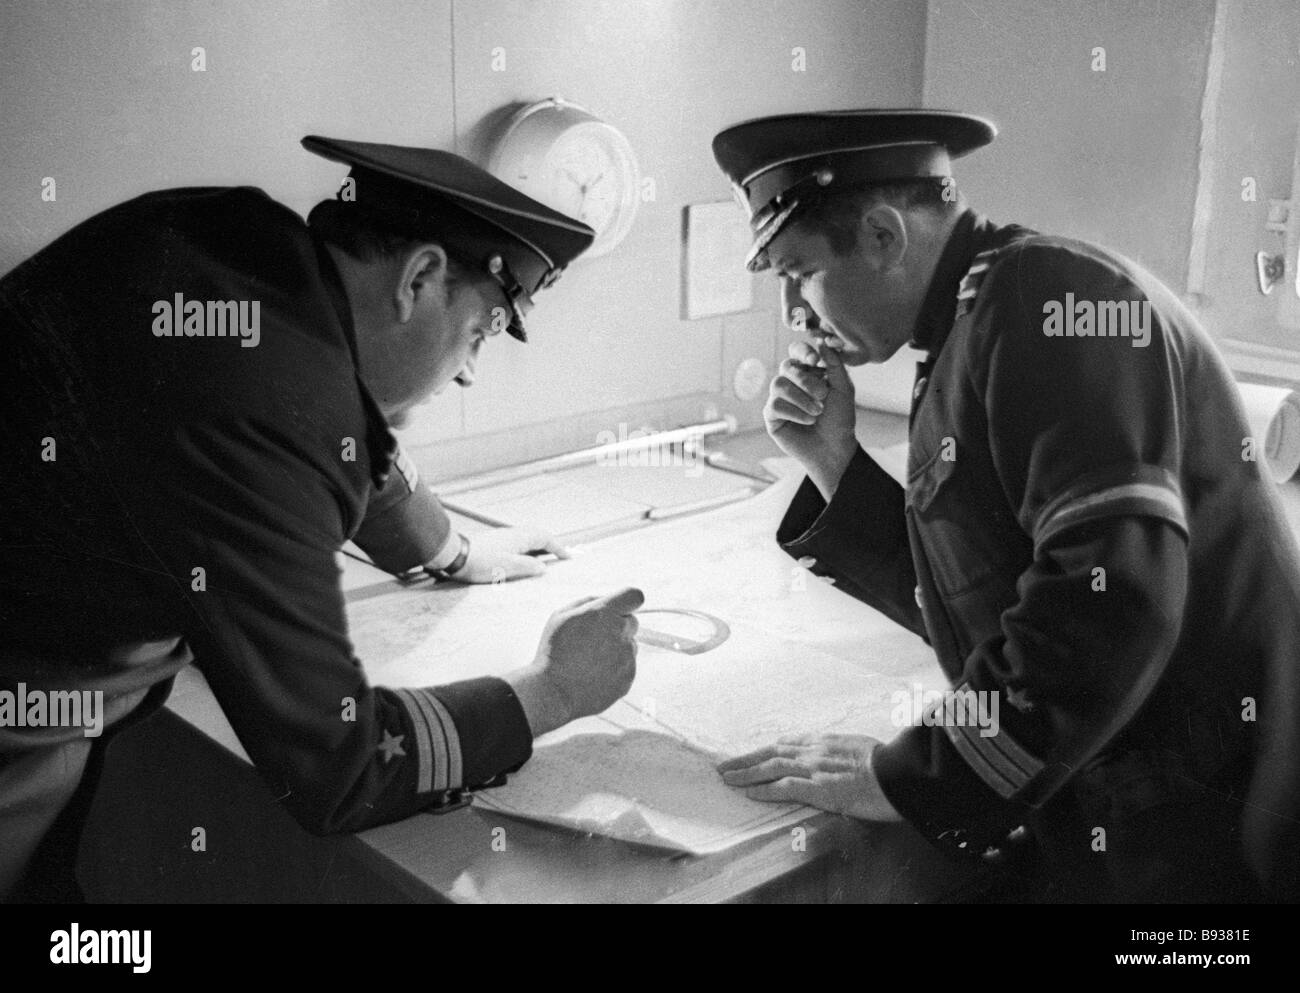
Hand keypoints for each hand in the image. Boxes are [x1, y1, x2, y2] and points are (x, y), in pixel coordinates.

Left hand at [452, 527, 567, 583]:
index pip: (545, 539)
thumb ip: (528, 567)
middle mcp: (513, 534)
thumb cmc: (481, 562)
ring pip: (526, 540)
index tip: (568, 557)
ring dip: (537, 548)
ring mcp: (502, 537)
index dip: (558, 548)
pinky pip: (517, 544)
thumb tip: (543, 567)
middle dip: (550, 545)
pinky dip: (526, 551)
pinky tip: (521, 561)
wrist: (454, 555)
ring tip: (543, 560)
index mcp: (520, 538)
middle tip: (559, 556)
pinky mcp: (494, 543)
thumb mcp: (508, 567)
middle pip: (537, 536)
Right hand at [505, 586, 642, 736]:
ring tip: (590, 660)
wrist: (554, 691)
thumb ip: (588, 602)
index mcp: (604, 614)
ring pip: (629, 646)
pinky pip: (627, 667)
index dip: (627, 601)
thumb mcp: (561, 615)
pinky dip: (615, 669)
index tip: (620, 608)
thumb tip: (606, 600)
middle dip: (617, 627)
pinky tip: (594, 674)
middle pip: (632, 622)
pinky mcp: (629, 677)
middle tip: (594, 639)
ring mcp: (627, 657)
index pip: (634, 596)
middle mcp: (620, 633)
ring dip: (616, 649)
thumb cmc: (553, 652)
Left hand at [717, 733, 902, 821]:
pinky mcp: (819, 787)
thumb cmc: (888, 765)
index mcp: (826, 742)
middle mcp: (816, 751)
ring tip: (728, 778)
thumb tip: (838, 761)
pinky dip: (765, 789)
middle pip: (772, 751)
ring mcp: (816, 768)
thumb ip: (843, 753)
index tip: (751, 754)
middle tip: (725, 765)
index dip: (766, 750)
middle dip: (747, 759)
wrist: (900, 772)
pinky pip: (785, 786)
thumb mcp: (861, 749)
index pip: (788, 743)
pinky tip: (750, 792)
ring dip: (747, 772)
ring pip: (772, 766)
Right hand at [764, 341, 857, 500]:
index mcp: (807, 372)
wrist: (834, 448)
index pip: (796, 351)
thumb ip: (834, 364)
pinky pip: (774, 405)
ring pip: (778, 384)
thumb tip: (821, 341)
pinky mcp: (771, 417)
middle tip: (823, 394)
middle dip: (805, 380)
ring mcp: (778, 399)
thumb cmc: (840, 419)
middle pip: (786, 366)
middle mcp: (790, 382)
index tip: (816, 361)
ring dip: (801, 398)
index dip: (803, 352)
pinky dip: (795, 413)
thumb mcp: (843, 388)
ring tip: (817, 412)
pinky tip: (809, 421)